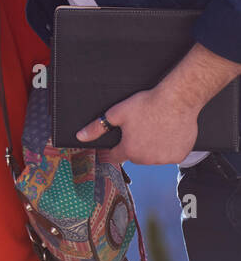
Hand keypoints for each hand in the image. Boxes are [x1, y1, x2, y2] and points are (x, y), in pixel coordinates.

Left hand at [76, 85, 198, 164]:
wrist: (177, 100)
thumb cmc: (147, 105)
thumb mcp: (116, 114)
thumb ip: (97, 128)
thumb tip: (81, 136)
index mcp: (130, 151)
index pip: (115, 157)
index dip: (113, 149)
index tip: (116, 143)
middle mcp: (147, 159)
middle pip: (135, 156)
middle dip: (134, 146)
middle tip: (140, 129)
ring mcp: (165, 159)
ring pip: (153, 156)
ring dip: (152, 148)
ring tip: (155, 130)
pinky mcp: (179, 155)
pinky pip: (170, 155)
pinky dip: (169, 148)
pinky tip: (168, 134)